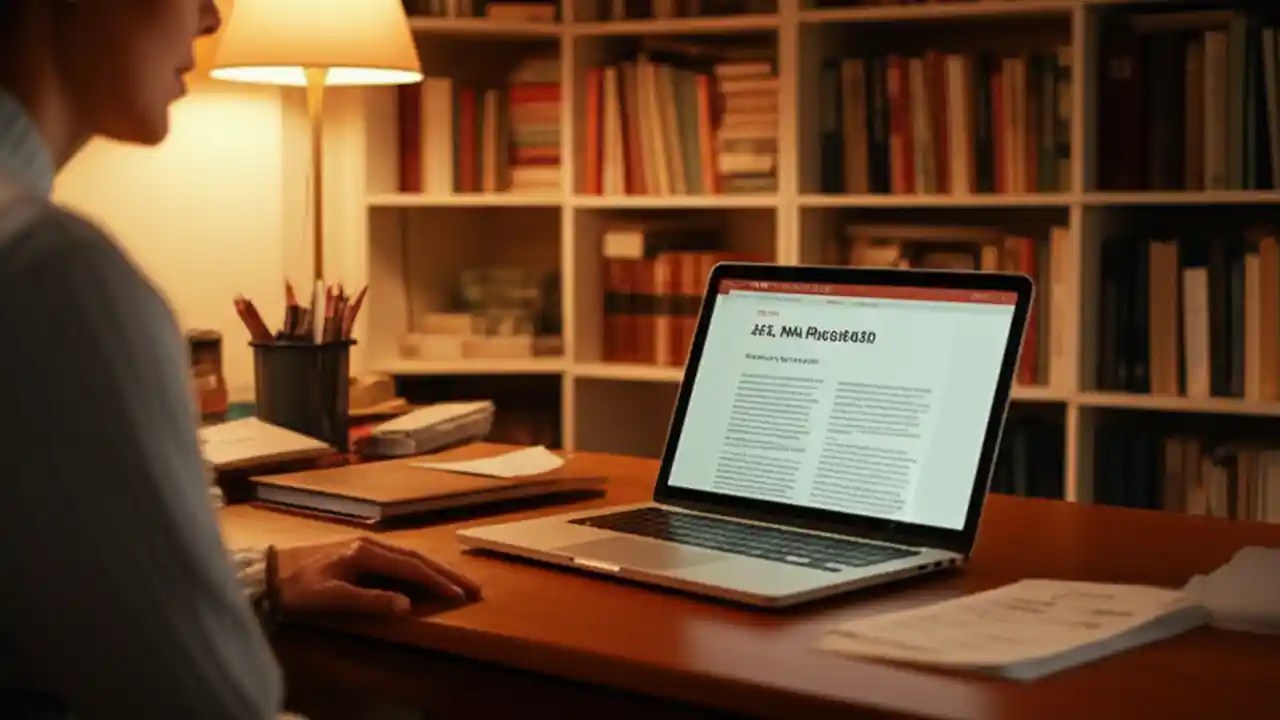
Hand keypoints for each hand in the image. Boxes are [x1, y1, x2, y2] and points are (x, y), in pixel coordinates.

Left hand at [273, 537, 480, 617]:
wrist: (265, 573)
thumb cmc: (296, 587)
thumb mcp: (329, 597)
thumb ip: (368, 600)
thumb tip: (406, 605)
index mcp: (365, 552)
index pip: (411, 567)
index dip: (438, 581)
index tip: (462, 594)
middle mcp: (369, 545)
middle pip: (416, 558)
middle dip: (446, 572)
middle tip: (474, 586)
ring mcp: (363, 547)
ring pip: (408, 557)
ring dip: (434, 570)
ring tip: (456, 583)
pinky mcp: (357, 554)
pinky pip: (397, 561)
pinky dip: (417, 570)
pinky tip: (423, 579)